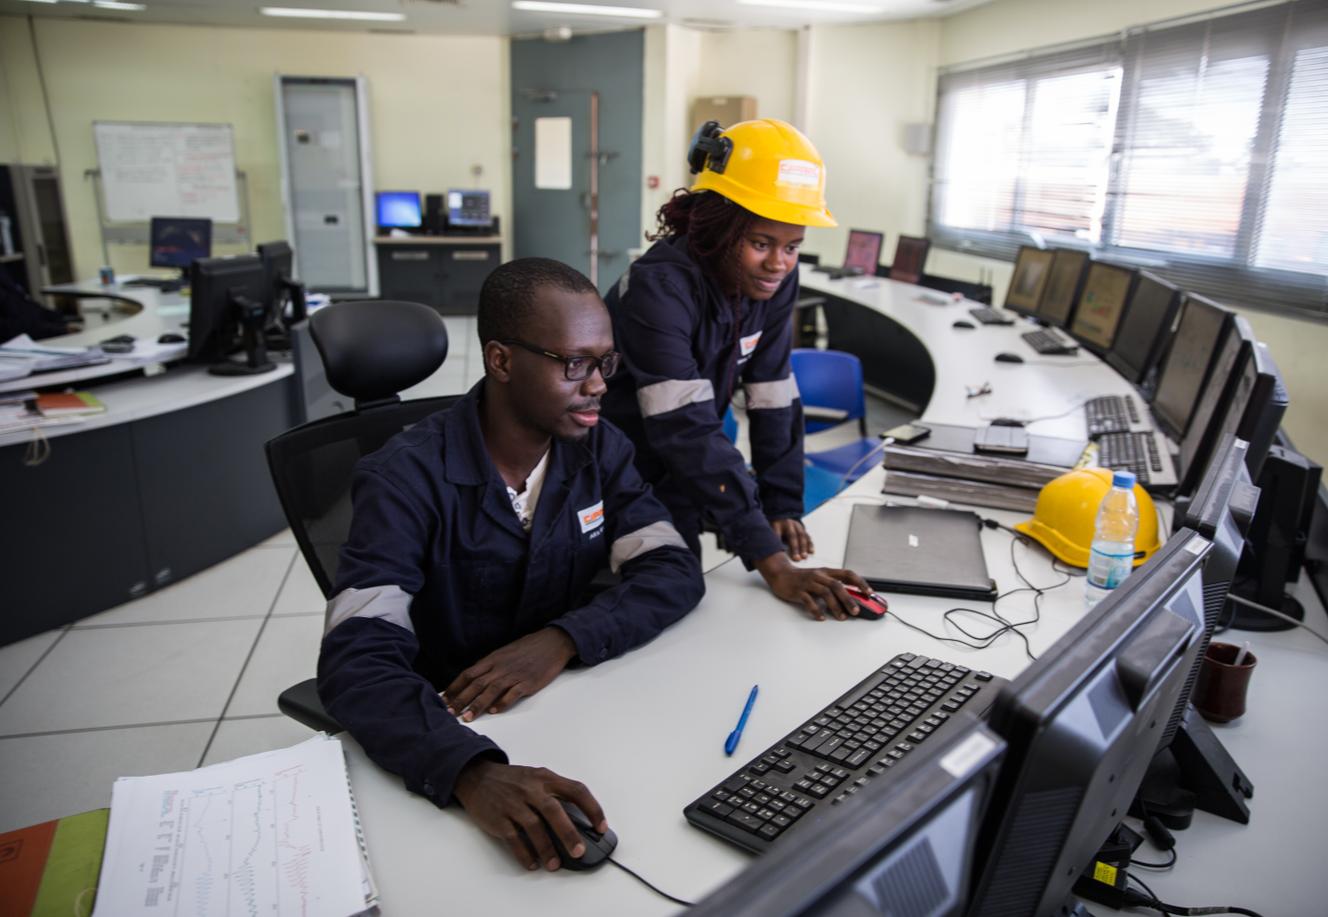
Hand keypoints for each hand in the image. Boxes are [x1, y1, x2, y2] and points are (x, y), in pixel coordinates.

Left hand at [443, 627, 576, 721]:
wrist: (552, 643)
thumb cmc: (528, 649)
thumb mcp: (505, 653)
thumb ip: (490, 667)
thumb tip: (474, 682)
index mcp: (493, 659)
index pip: (468, 674)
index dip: (455, 687)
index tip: (444, 699)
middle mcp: (500, 667)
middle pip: (476, 684)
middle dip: (461, 699)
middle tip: (449, 713)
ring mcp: (514, 674)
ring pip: (491, 690)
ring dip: (478, 704)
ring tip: (467, 717)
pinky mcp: (529, 682)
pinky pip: (513, 693)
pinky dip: (503, 702)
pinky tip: (494, 711)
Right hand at [453, 759, 607, 870]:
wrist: (477, 776)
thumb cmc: (512, 780)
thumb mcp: (536, 777)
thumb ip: (555, 794)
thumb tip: (578, 821)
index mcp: (545, 778)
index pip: (576, 790)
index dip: (592, 809)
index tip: (601, 827)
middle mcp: (530, 789)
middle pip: (554, 811)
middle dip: (569, 833)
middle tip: (579, 851)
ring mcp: (513, 804)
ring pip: (534, 827)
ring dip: (546, 848)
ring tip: (555, 864)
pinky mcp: (498, 818)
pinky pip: (513, 839)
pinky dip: (524, 853)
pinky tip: (532, 863)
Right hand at [756, 552, 871, 620]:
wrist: (781, 574)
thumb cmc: (803, 578)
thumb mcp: (820, 579)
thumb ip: (833, 586)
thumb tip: (851, 599)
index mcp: (827, 572)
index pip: (848, 574)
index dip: (860, 582)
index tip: (869, 593)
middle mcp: (819, 576)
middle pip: (837, 586)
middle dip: (848, 599)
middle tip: (856, 611)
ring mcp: (808, 583)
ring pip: (825, 593)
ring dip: (835, 606)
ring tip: (842, 617)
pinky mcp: (798, 591)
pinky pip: (809, 601)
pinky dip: (816, 610)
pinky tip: (821, 617)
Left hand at [770, 517, 813, 560]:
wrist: (781, 520)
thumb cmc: (774, 530)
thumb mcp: (770, 532)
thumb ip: (772, 540)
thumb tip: (772, 554)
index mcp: (778, 524)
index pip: (777, 533)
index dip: (779, 542)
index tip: (780, 553)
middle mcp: (789, 524)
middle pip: (793, 536)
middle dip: (795, 548)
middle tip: (796, 559)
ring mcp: (797, 526)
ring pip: (802, 536)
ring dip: (804, 547)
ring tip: (804, 557)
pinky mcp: (803, 529)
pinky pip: (808, 537)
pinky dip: (810, 544)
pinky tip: (811, 552)